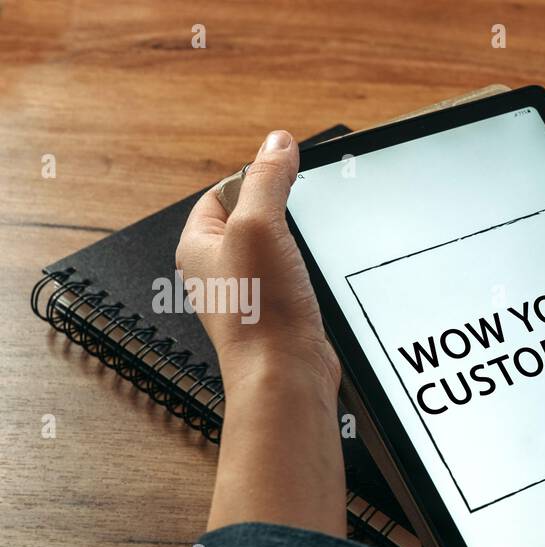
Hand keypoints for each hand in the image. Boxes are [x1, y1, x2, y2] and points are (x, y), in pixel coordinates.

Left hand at [177, 129, 340, 393]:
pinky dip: (308, 274)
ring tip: (306, 256)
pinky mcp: (276, 312)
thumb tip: (278, 143)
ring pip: (278, 249)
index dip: (257, 178)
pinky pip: (292, 277)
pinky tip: (316, 282)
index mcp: (197, 244)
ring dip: (299, 247)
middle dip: (284, 213)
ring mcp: (247, 292)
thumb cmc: (260, 311)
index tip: (287, 178)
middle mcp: (217, 268)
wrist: (284, 373)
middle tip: (301, 219)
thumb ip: (267, 178)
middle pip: (254, 217)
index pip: (224, 189)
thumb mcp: (259, 224)